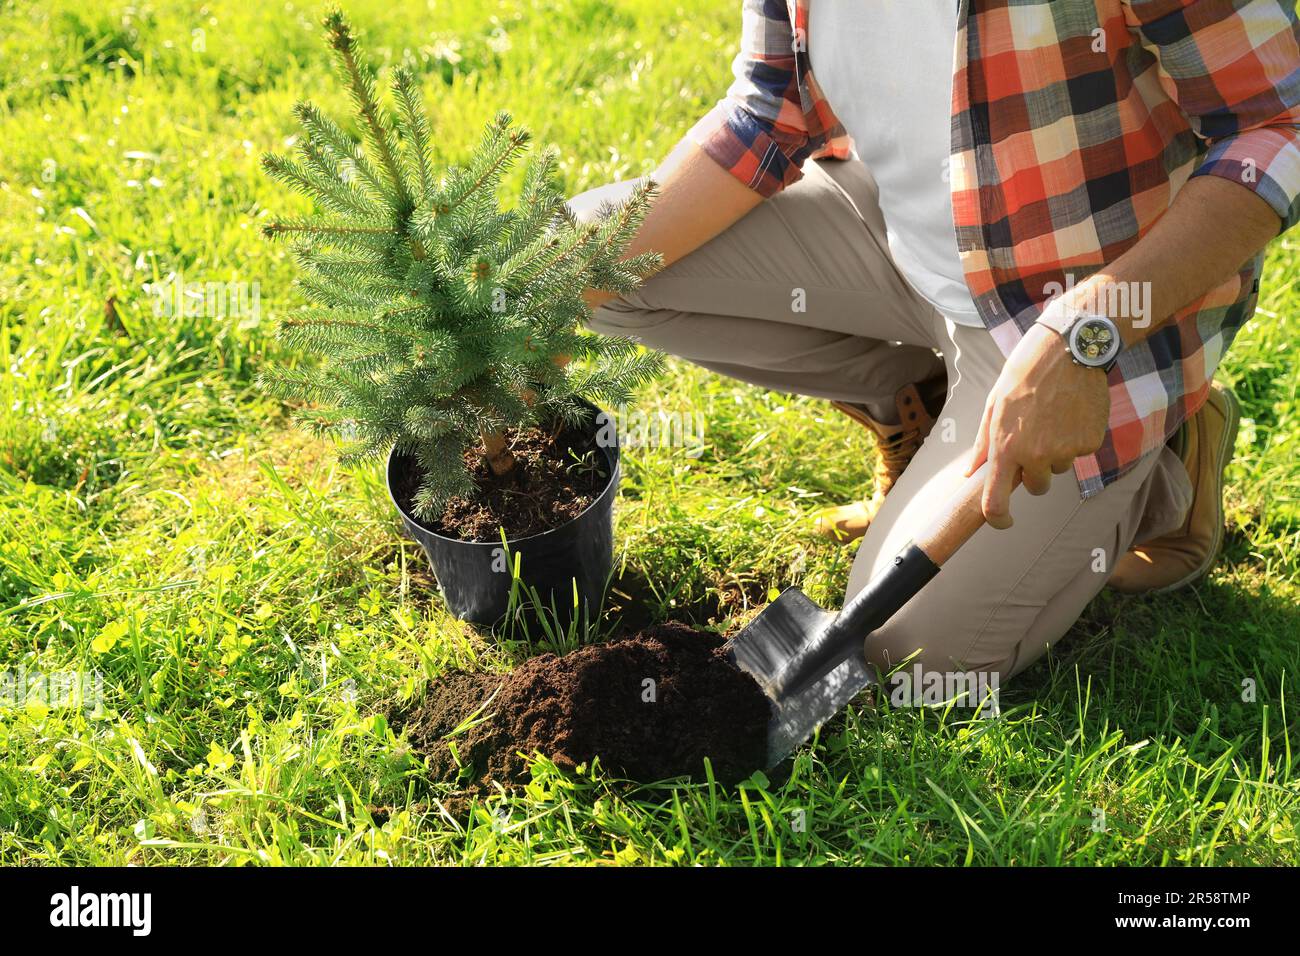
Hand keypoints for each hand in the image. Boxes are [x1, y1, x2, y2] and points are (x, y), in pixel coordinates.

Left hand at [965, 323, 1109, 528]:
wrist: (1069, 348)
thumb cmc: (1024, 373)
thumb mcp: (994, 404)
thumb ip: (983, 443)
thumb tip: (971, 473)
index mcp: (1006, 448)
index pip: (996, 502)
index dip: (997, 519)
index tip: (1002, 522)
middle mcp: (1036, 455)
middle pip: (1036, 487)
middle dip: (1033, 471)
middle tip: (1033, 438)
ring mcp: (1066, 451)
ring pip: (1059, 467)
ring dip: (1055, 451)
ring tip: (1052, 415)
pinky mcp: (1090, 442)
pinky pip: (1080, 451)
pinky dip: (1076, 438)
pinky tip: (1071, 411)